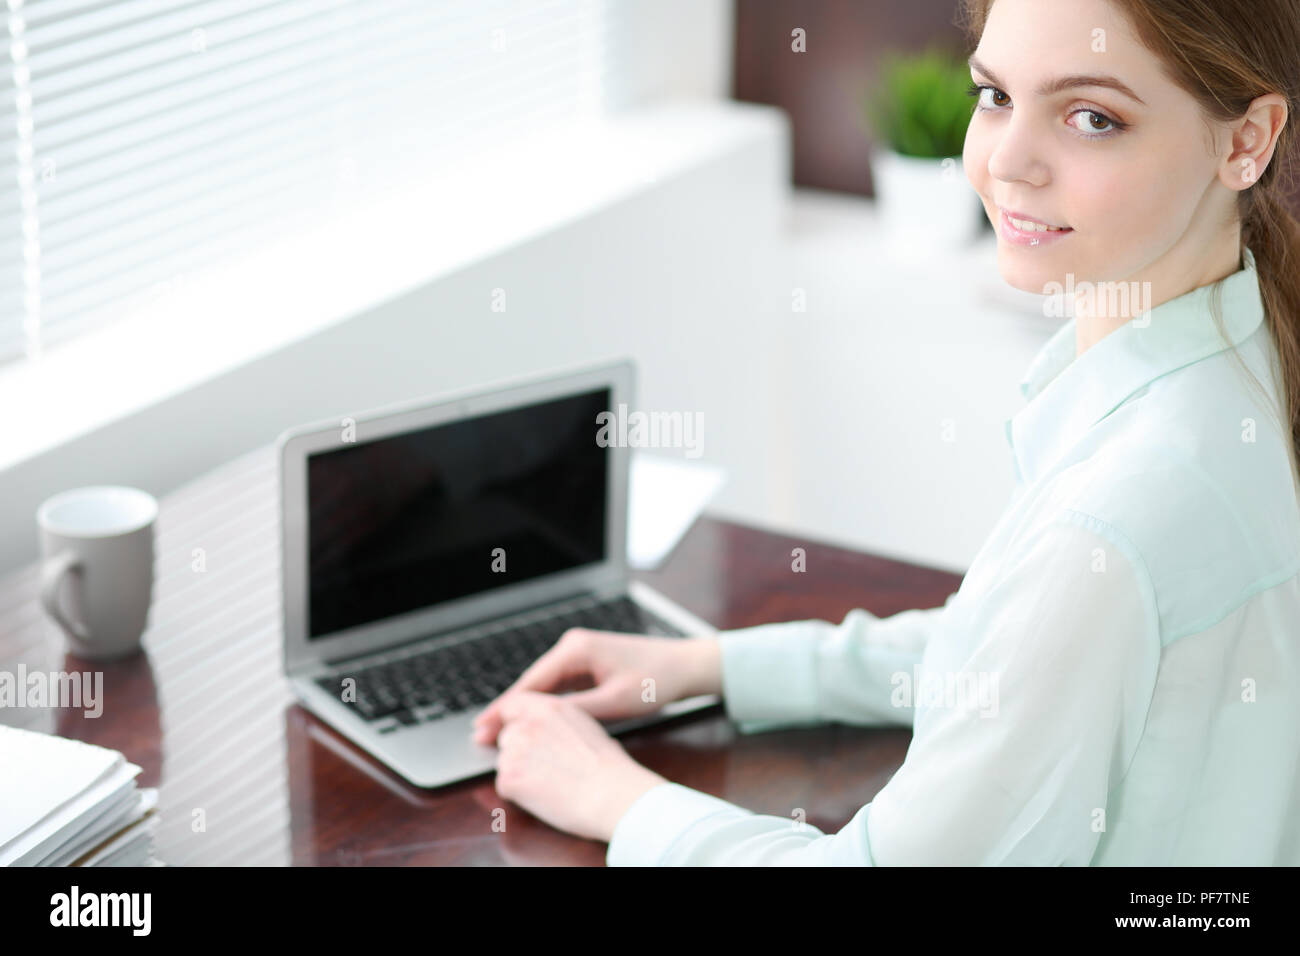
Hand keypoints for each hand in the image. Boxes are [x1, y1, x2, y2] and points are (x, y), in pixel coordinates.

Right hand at [472, 628, 720, 745]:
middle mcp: (572, 645)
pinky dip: (544, 704)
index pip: (531, 683)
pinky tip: (530, 722)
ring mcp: (579, 653)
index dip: (505, 708)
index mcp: (575, 649)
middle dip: (508, 710)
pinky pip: (559, 686)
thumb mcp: (614, 703)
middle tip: (480, 736)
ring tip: (498, 733)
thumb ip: (576, 710)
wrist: (684, 665)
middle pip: (532, 683)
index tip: (483, 727)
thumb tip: (541, 722)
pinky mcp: (587, 663)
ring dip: (525, 708)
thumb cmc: (655, 681)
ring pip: (544, 686)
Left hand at [492, 690, 667, 841]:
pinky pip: (504, 787)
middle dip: (519, 751)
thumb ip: (556, 722)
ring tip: (550, 783)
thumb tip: (548, 730)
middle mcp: (526, 724)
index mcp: (546, 707)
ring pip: (504, 762)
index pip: (511, 706)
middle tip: (545, 767)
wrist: (610, 795)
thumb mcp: (585, 726)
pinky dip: (518, 795)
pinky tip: (544, 796)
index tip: (515, 732)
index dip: (513, 721)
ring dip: (519, 773)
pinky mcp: (509, 778)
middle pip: (507, 736)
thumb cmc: (608, 766)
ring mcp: (514, 751)